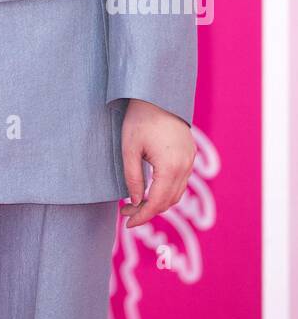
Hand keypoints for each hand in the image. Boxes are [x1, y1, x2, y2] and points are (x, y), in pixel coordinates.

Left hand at [119, 98, 194, 227]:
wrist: (158, 95)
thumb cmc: (140, 119)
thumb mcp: (129, 149)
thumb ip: (133, 178)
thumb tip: (135, 202)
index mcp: (170, 167)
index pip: (157, 203)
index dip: (142, 216)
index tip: (127, 224)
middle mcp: (185, 167)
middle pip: (169, 201)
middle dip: (148, 211)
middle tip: (126, 213)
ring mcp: (190, 161)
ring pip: (177, 193)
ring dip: (158, 202)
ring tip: (135, 204)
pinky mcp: (190, 155)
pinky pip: (181, 181)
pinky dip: (167, 191)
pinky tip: (150, 190)